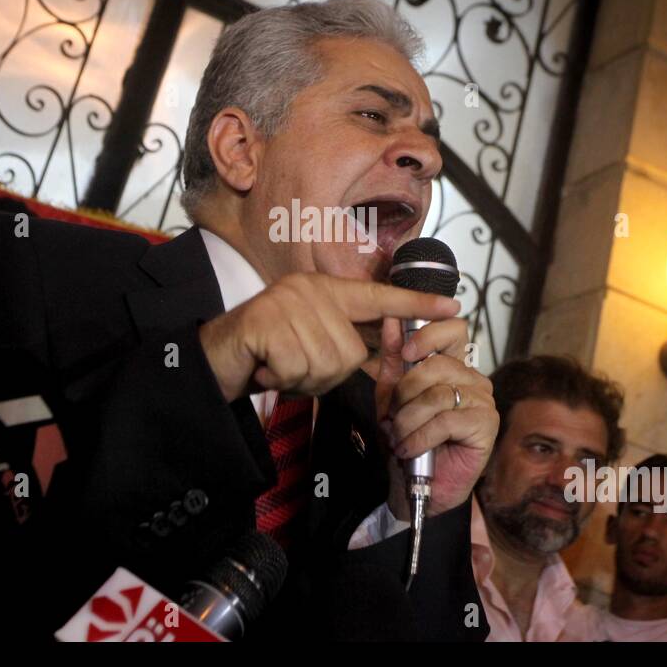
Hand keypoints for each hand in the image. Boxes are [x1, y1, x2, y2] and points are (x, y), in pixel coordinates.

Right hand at [198, 272, 460, 404]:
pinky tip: (265, 367)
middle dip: (323, 373)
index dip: (416, 303)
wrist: (214, 359)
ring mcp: (285, 301)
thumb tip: (391, 358)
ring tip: (278, 366)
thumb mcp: (312, 344)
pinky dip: (281, 378)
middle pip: (348, 351)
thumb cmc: (268, 355)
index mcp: (324, 289)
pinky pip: (298, 368)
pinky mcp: (264, 321)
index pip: (378, 296)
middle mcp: (308, 288)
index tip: (453, 306)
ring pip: (325, 362)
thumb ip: (346, 343)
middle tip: (293, 367)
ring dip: (301, 378)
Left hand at [370, 316, 497, 519]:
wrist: (416, 486)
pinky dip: (419, 437)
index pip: (452, 328)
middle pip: (436, 364)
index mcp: (453, 365)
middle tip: (391, 418)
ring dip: (407, 420)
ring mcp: (483, 401)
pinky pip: (445, 420)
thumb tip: (389, 320)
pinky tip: (410, 450)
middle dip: (404, 393)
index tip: (408, 351)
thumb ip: (393, 359)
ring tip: (398, 438)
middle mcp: (473, 379)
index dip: (429, 333)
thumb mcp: (391, 396)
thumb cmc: (406, 439)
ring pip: (437, 395)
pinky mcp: (486, 426)